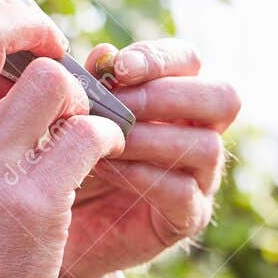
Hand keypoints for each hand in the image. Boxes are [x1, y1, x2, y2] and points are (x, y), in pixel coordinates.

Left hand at [56, 39, 240, 277]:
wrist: (53, 225)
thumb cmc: (68, 160)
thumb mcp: (74, 116)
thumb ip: (91, 84)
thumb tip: (105, 53)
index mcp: (178, 98)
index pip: (191, 61)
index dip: (160, 58)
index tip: (118, 68)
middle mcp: (200, 133)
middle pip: (224, 98)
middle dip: (168, 96)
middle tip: (120, 106)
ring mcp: (200, 178)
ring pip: (206, 146)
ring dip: (151, 138)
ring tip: (105, 141)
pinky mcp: (187, 218)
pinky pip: (183, 192)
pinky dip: (144, 176)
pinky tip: (107, 168)